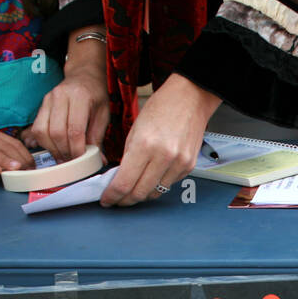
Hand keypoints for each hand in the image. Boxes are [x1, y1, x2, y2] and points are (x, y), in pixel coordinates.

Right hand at [24, 36, 108, 161]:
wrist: (83, 75)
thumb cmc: (96, 95)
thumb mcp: (103, 114)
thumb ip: (98, 137)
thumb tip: (98, 161)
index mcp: (80, 97)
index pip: (75, 129)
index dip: (77, 149)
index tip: (81, 160)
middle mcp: (61, 96)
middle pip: (56, 132)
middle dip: (64, 151)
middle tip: (72, 162)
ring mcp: (48, 99)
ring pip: (42, 131)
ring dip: (52, 149)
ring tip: (63, 157)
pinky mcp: (41, 104)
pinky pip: (37, 128)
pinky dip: (44, 142)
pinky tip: (55, 148)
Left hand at [101, 72, 221, 205]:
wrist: (191, 98)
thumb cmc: (162, 107)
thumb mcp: (135, 129)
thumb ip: (128, 157)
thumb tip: (119, 179)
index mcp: (145, 145)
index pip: (124, 183)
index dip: (112, 196)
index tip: (106, 199)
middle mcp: (164, 157)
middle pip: (139, 193)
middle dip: (125, 200)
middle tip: (116, 199)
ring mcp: (179, 164)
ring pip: (155, 193)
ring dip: (141, 195)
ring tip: (132, 190)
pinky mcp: (189, 167)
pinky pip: (168, 184)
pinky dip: (156, 185)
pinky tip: (150, 177)